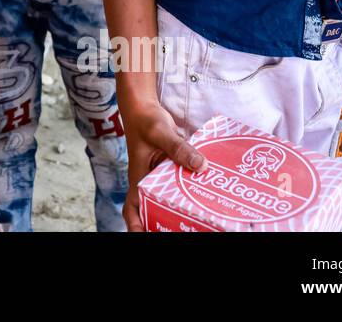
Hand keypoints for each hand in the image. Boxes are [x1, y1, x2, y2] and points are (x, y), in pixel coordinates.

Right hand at [120, 100, 204, 230]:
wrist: (145, 107)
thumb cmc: (145, 120)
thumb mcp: (160, 133)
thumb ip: (179, 148)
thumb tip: (201, 165)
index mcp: (138, 177)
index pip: (133, 206)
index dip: (136, 224)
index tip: (142, 234)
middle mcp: (148, 180)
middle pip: (154, 208)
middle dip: (164, 221)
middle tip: (183, 228)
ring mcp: (160, 175)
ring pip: (169, 197)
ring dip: (181, 206)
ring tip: (200, 217)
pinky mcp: (171, 168)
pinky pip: (181, 182)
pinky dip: (192, 188)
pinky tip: (208, 191)